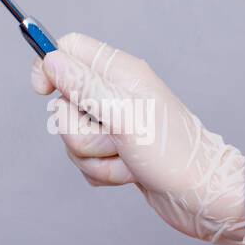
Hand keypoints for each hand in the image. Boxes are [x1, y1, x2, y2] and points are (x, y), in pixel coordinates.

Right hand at [30, 33, 244, 244]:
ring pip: (72, 137)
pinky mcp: (115, 153)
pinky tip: (129, 174)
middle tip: (113, 137)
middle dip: (80, 130)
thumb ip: (84, 86)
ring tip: (127, 159)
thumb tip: (51, 60)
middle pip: (64, 101)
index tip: (43, 91)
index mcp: (120, 73)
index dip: (49, 66)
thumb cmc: (172, 153)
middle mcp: (116, 95)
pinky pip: (85, 161)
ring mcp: (115, 125)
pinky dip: (103, 173)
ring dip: (96, 157)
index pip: (69, 49)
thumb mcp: (124, 114)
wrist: (201, 195)